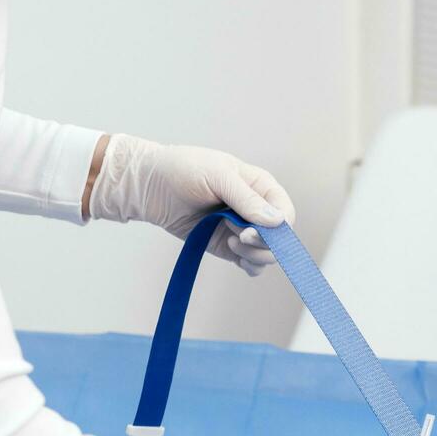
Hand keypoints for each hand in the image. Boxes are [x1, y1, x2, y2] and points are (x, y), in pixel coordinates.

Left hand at [88, 133, 295, 275]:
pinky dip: (248, 265)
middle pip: (279, 239)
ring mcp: (243, 229)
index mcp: (260, 186)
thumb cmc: (183, 169)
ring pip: (266, 254)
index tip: (251, 231)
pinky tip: (232, 251)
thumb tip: (277, 222)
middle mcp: (256, 209)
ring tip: (229, 240)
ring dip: (252, 254)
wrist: (151, 186)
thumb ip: (247, 200)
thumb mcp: (217, 176)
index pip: (285, 213)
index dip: (277, 228)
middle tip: (236, 236)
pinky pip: (251, 265)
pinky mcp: (229, 246)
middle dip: (261, 243)